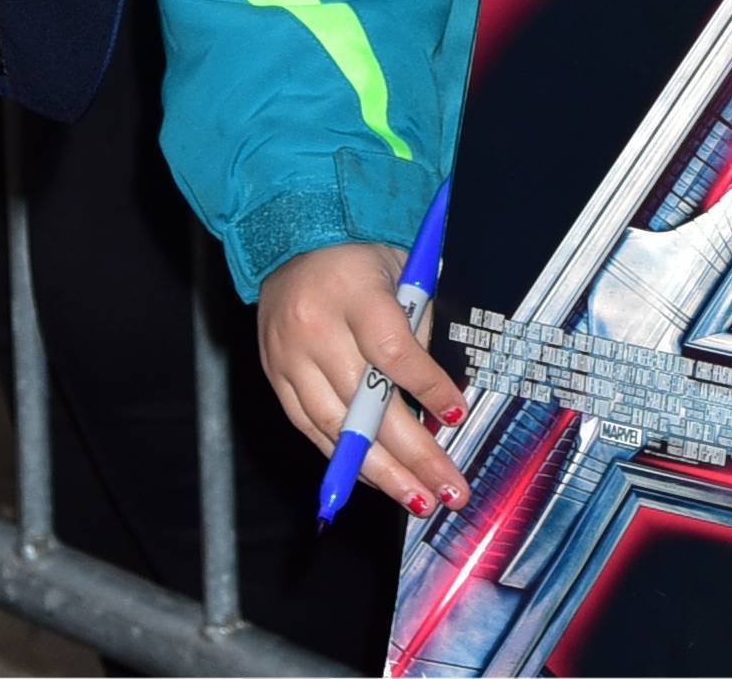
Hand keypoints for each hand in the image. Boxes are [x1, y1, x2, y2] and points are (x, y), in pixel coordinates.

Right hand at [256, 235, 470, 518]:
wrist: (291, 231)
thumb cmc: (359, 251)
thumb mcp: (401, 270)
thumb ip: (417, 330)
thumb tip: (436, 404)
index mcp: (351, 292)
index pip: (392, 352)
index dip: (427, 388)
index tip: (456, 416)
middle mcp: (315, 328)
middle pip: (366, 405)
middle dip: (414, 455)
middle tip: (450, 490)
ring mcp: (289, 356)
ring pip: (337, 429)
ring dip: (382, 472)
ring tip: (419, 500)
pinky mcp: (275, 375)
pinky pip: (310, 429)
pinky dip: (345, 458)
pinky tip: (377, 479)